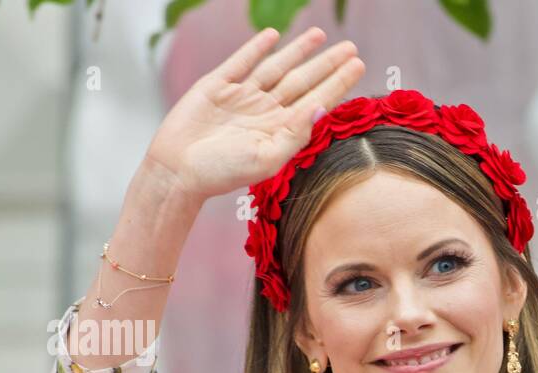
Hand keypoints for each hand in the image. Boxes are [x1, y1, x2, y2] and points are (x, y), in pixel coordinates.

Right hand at [143, 26, 364, 201]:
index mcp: (281, 130)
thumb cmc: (223, 172)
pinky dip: (256, 47)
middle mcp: (266, 111)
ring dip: (299, 50)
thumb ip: (296, 135)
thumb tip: (321, 108)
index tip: (358, 66)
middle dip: (327, 64)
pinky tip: (273, 35)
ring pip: (277, 67)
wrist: (179, 170)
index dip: (337, 83)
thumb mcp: (266, 158)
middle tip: (351, 48)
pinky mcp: (218, 85)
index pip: (316, 101)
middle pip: (303, 81)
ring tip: (321, 35)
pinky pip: (241, 62)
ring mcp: (243, 97)